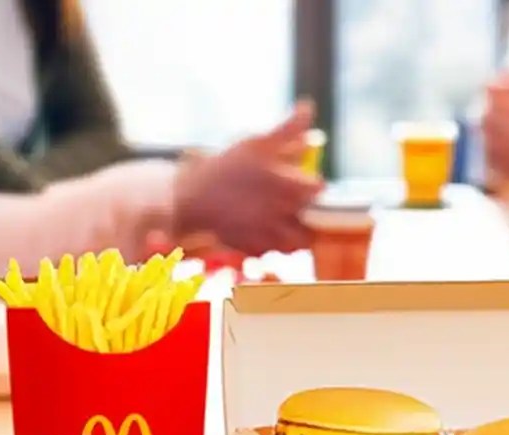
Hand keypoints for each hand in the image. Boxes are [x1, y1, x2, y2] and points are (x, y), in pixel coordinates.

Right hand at [173, 102, 323, 256]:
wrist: (189, 197)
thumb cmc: (226, 166)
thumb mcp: (258, 143)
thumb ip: (288, 129)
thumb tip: (308, 108)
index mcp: (288, 185)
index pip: (319, 188)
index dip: (311, 184)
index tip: (301, 182)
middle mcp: (282, 213)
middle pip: (313, 220)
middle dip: (304, 212)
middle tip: (289, 204)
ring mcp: (267, 234)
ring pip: (296, 243)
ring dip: (293, 234)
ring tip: (279, 221)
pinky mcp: (252, 248)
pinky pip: (272, 252)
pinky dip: (269, 244)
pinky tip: (258, 230)